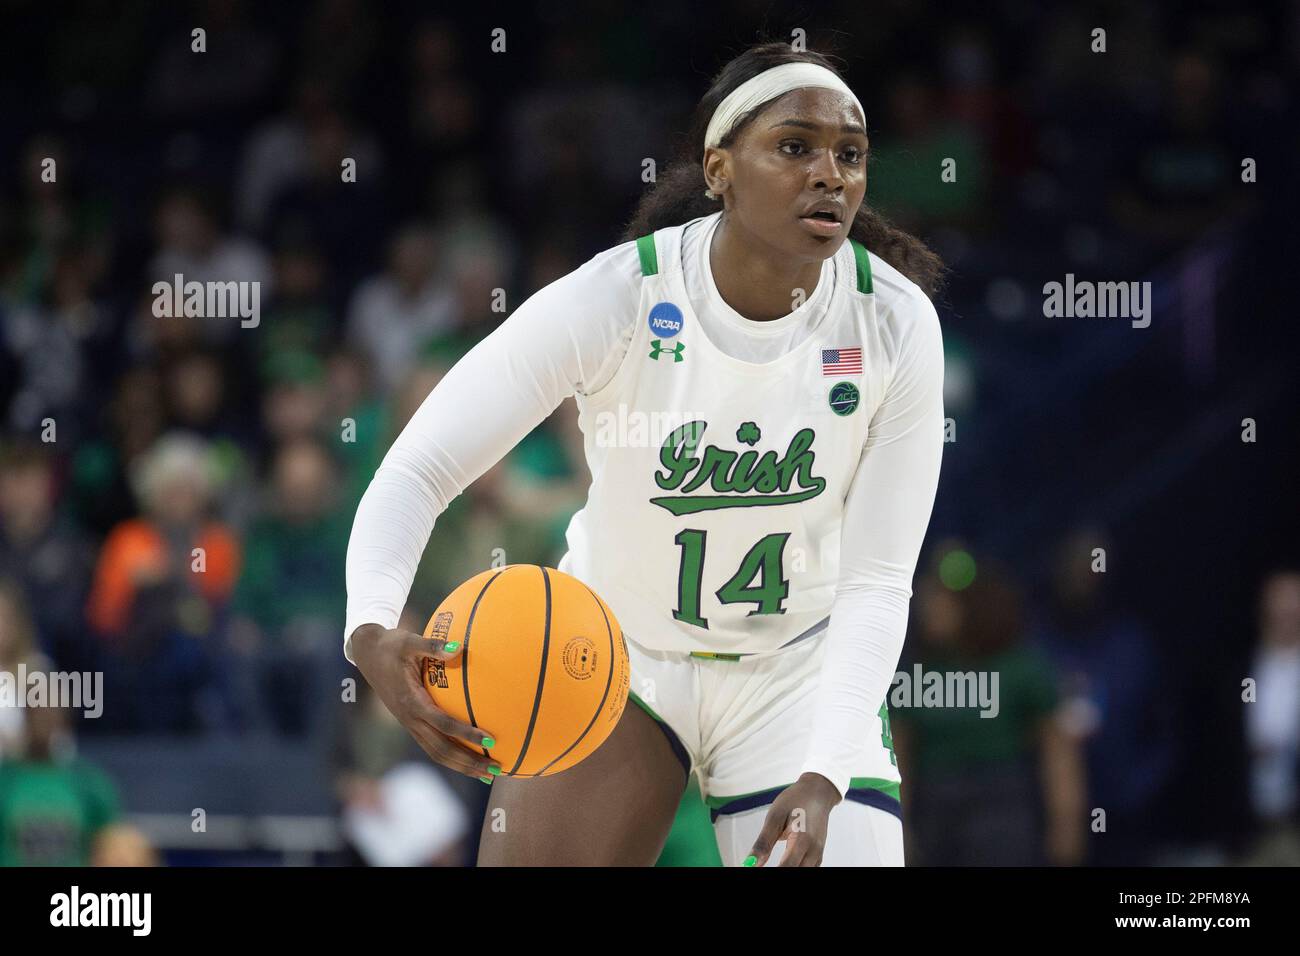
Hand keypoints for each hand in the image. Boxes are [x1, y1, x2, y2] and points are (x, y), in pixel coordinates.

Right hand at [350, 623, 498, 780]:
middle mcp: (410, 719)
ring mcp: (410, 724)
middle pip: (441, 749)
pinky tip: (471, 757)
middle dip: (468, 762)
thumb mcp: (409, 641)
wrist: (367, 654)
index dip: (466, 733)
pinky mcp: (411, 723)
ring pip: (437, 752)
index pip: (443, 723)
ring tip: (488, 774)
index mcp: (411, 702)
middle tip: (496, 769)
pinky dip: (453, 755)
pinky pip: (433, 745)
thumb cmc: (391, 645)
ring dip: (462, 765)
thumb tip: (457, 647)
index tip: (490, 738)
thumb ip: (432, 645)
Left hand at [745, 772, 840, 866]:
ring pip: (803, 873)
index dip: (771, 873)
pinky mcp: (818, 855)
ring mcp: (818, 854)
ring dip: (786, 871)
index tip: (755, 870)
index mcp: (803, 840)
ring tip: (772, 864)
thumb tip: (751, 863)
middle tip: (759, 867)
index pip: (786, 867)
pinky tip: (783, 865)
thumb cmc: (796, 800)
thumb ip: (763, 843)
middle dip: (778, 873)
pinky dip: (795, 869)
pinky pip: (808, 870)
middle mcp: (814, 851)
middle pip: (796, 873)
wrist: (817, 793)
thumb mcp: (775, 817)